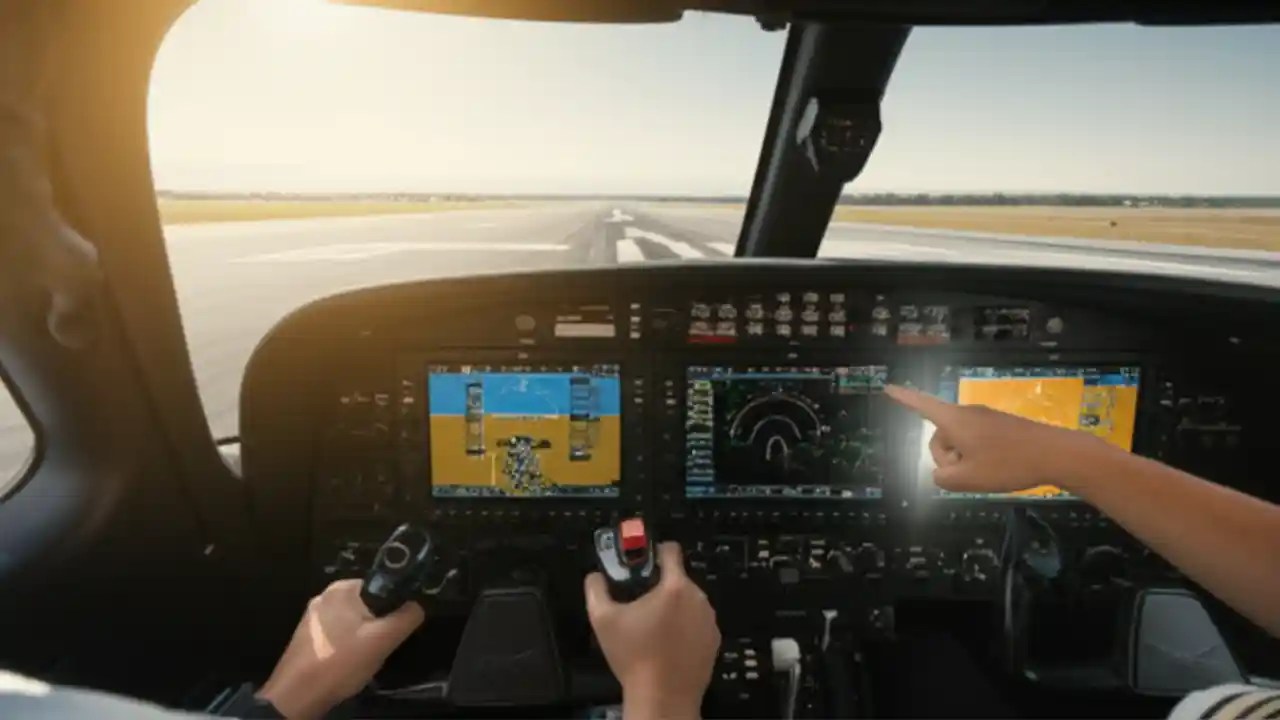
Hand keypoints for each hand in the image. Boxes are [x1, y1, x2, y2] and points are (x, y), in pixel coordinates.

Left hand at [257, 579, 423, 719]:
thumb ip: (406, 617)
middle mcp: (324, 596)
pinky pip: (337, 635)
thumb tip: (418, 605)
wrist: (298, 696)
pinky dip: (345, 647)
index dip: (394, 606)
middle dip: (377, 625)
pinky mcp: (306, 637)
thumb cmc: (341, 662)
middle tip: (381, 646)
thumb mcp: (383, 640)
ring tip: (363, 659)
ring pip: (352, 623)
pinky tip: (346, 664)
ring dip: (362, 639)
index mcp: (342, 588)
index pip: (381, 586)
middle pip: (367, 606)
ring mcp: (312, 618)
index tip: (396, 627)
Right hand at [585, 543, 719, 719]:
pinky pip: (698, 624)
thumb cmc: (633, 655)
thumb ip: (596, 589)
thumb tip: (595, 576)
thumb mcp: (602, 619)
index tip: (644, 562)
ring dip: (675, 608)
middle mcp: (698, 598)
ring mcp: (710, 620)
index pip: (671, 551)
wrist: (663, 696)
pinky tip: (669, 646)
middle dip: (661, 588)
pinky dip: (686, 628)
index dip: (656, 551)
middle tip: (641, 607)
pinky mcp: (714, 640)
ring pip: (689, 602)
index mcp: (675, 586)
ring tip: (654, 631)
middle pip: (678, 580)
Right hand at [885, 384, 1107, 493]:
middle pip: (940, 436)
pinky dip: (979, 457)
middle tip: (969, 472)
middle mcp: (967, 414)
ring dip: (965, 460)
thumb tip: (942, 472)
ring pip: (959, 442)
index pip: (920, 405)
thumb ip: (942, 478)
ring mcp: (985, 419)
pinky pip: (977, 442)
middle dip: (946, 457)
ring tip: (989, 472)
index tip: (887, 387)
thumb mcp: (967, 479)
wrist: (1056, 454)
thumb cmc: (1007, 464)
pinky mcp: (1000, 427)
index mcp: (954, 421)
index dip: (902, 398)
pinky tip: (999, 468)